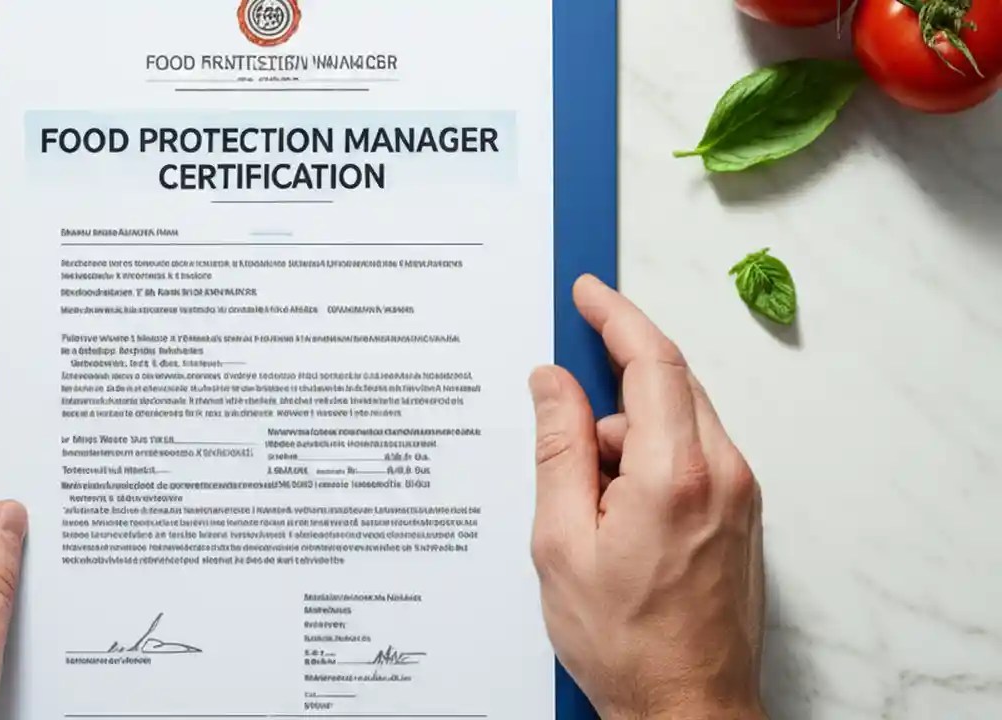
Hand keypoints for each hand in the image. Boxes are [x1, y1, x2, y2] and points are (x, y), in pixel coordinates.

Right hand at [529, 276, 764, 719]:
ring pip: (678, 423)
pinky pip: (692, 457)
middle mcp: (723, 474)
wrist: (687, 709)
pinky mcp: (740, 516)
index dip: (616, 315)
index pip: (652, 360)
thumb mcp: (561, 542)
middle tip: (562, 411)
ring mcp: (740, 496)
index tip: (588, 291)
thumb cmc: (625, 643)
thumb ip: (558, 449)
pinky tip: (612, 513)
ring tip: (583, 506)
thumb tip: (552, 384)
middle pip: (669, 385)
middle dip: (611, 383)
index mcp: (675, 473)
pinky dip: (648, 461)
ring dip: (626, 436)